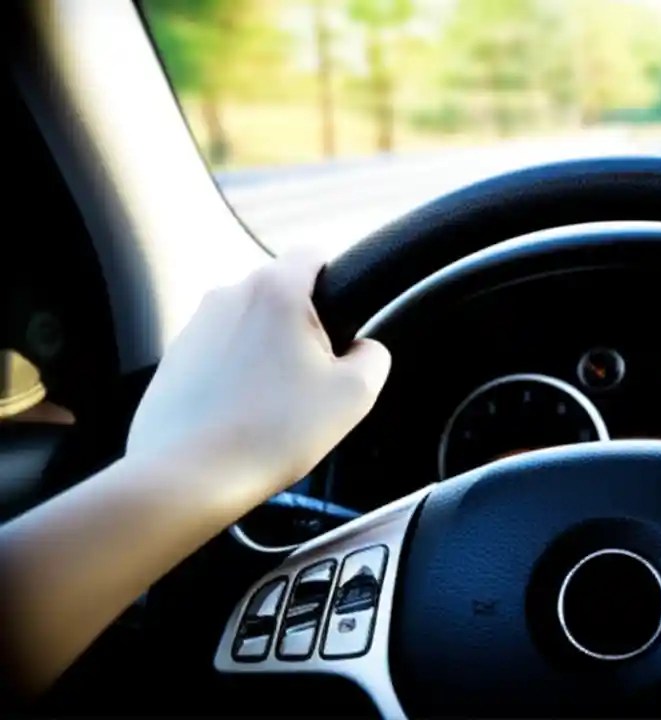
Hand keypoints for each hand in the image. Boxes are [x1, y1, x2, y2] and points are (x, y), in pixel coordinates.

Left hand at [126, 250, 390, 504]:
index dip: (338, 283)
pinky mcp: (174, 357)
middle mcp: (229, 294)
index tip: (342, 326)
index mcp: (276, 290)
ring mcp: (195, 325)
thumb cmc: (274, 432)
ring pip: (250, 324)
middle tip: (313, 380)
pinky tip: (243, 415)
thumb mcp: (355, 395)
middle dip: (303, 327)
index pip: (315, 253)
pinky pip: (221, 353)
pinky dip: (236, 375)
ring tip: (275, 405)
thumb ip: (374, 356)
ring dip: (268, 352)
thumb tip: (364, 349)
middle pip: (282, 293)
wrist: (190, 475)